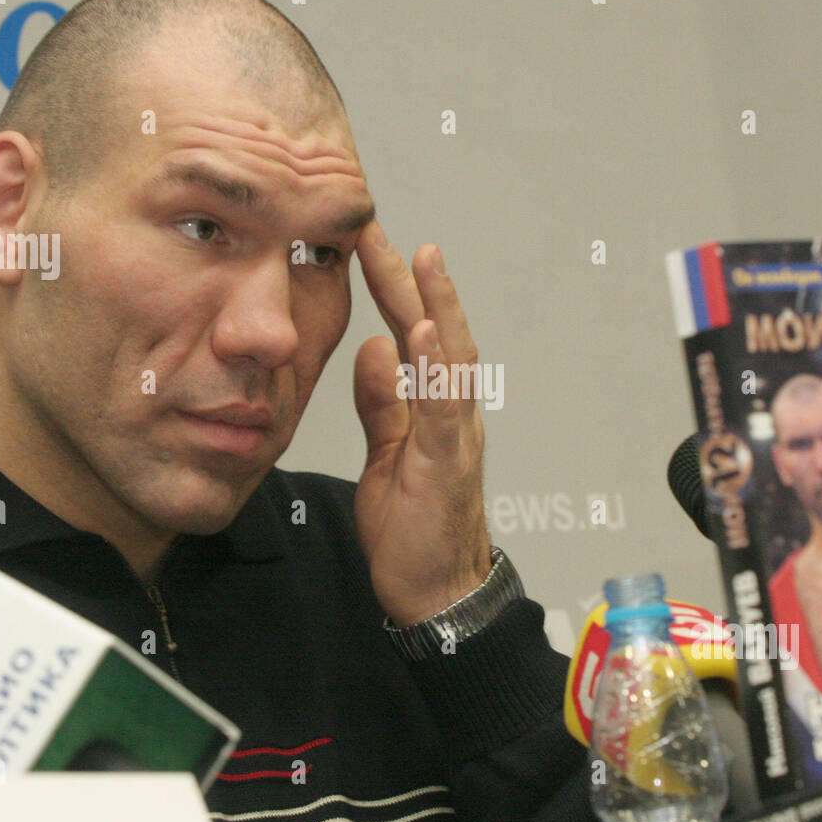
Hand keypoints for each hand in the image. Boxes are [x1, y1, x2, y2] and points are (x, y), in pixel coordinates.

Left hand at [352, 221, 492, 625]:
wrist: (437, 594)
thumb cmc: (414, 530)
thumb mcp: (386, 456)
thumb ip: (382, 404)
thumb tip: (372, 350)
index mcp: (432, 408)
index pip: (413, 335)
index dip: (393, 288)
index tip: (364, 242)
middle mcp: (453, 412)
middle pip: (436, 332)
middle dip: (409, 278)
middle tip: (378, 227)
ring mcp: (457, 435)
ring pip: (453, 359)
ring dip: (437, 306)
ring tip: (419, 259)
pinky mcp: (451, 463)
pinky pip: (447, 409)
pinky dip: (438, 367)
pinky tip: (427, 333)